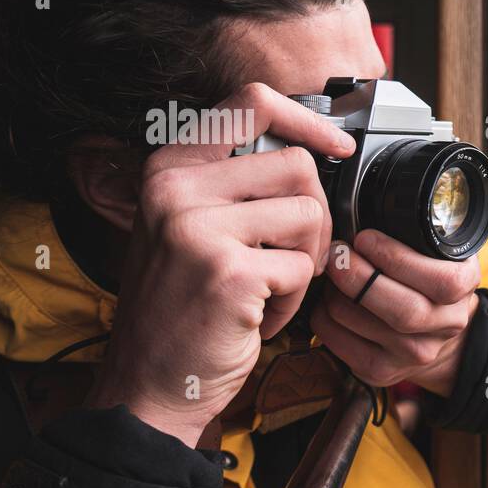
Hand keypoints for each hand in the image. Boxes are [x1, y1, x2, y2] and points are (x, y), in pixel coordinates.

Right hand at [85, 83, 356, 446]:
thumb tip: (312, 150)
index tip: (337, 147)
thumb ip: (233, 184)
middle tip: (290, 256)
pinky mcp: (228, 271)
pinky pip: (304, 267)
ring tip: (270, 287)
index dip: (308, 121)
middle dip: (314, 216)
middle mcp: (175, 188)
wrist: (150, 383)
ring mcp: (196, 227)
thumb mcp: (189, 228)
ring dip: (306, 259)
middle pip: (297, 164)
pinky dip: (295, 299)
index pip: (251, 104)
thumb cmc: (182, 308)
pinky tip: (260, 314)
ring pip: (309, 213)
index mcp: (168, 167)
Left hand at [310, 229, 480, 396]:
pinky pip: (336, 338)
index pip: (440, 281)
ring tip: (334, 273)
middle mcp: (445, 326)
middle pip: (400, 309)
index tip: (365, 238)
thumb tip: (364, 205)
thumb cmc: (429, 280)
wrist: (441, 336)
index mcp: (463, 288)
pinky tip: (331, 299)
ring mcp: (414, 354)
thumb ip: (416, 232)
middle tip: (336, 253)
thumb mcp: (439, 250)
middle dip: (356, 276)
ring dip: (334, 291)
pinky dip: (322, 314)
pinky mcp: (381, 371)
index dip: (395, 257)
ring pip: (357, 320)